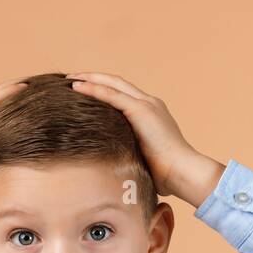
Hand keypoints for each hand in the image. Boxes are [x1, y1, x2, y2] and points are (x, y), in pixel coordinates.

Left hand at [65, 71, 218, 201]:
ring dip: (90, 79)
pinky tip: (76, 87)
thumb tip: (114, 169)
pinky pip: (112, 95)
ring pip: (113, 83)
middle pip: (117, 83)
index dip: (103, 89)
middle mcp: (150, 104)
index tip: (83, 91)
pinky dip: (93, 89)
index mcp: (151, 114)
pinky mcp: (141, 111)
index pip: (123, 94)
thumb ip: (130, 155)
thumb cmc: (165, 175)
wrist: (182, 172)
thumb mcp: (142, 160)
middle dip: (94, 78)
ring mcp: (147, 105)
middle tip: (72, 78)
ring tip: (69, 79)